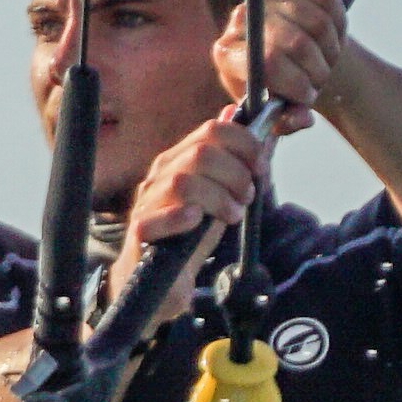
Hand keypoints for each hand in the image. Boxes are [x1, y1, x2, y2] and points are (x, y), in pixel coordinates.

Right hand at [121, 100, 271, 271]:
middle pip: (201, 154)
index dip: (244, 144)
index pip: (211, 131)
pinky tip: (196, 220)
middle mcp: (160, 175)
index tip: (262, 168)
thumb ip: (234, 162)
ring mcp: (147, 202)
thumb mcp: (221, 195)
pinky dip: (178, 217)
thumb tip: (247, 123)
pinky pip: (154, 218)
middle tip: (246, 197)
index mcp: (180, 159)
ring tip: (232, 216)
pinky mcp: (140, 231)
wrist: (166, 277)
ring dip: (218, 198)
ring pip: (183, 183)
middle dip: (235, 174)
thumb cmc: (193, 233)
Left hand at [224, 0, 350, 131]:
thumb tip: (302, 118)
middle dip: (318, 69)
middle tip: (320, 79)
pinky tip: (332, 34)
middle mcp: (240, 17)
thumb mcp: (281, 113)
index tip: (308, 97)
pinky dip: (338, 20)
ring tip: (326, 61)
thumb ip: (289, 121)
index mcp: (227, 54)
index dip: (296, 83)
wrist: (293, 55)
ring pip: (317, 21)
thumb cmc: (282, 89)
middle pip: (295, 42)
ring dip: (331, 49)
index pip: (267, 62)